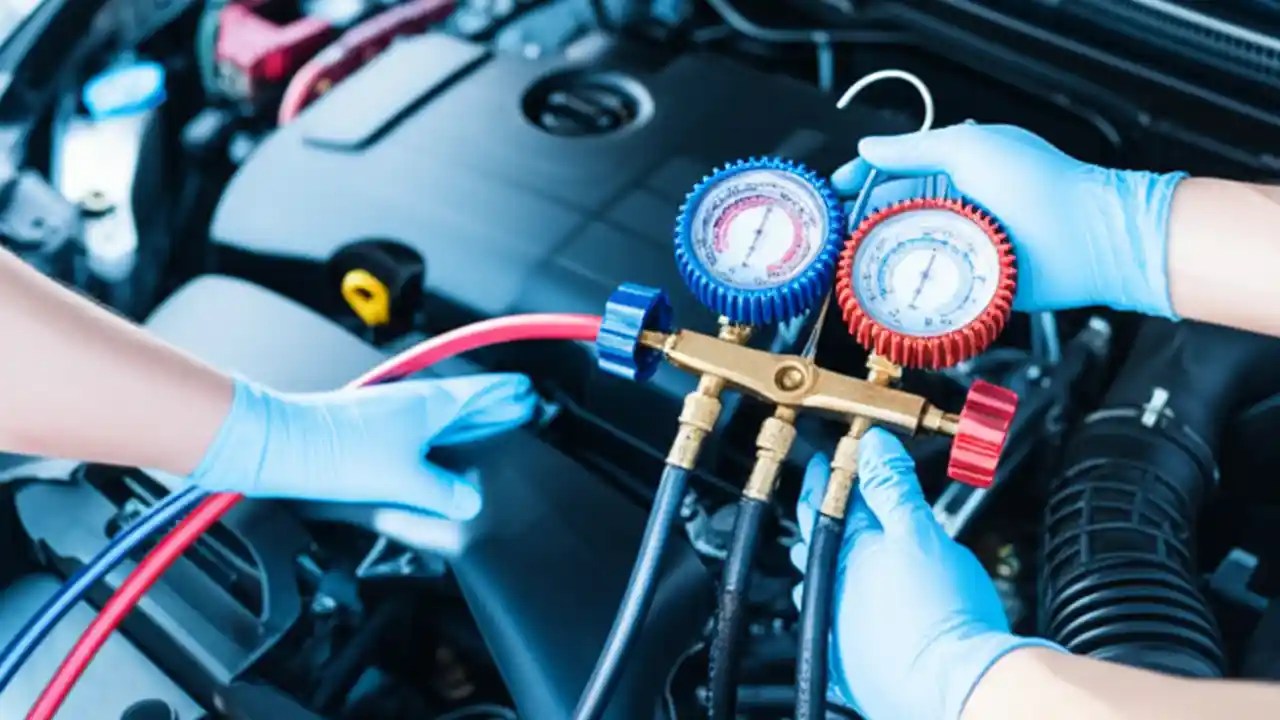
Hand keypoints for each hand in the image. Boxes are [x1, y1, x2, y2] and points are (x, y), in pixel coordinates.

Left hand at [189, 374, 536, 519]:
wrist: (276, 445)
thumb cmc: (333, 450)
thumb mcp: (403, 480)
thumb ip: (443, 493)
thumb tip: (470, 502)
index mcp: (431, 404)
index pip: (484, 393)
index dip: (510, 396)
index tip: (532, 395)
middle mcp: (412, 403)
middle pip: (464, 405)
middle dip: (493, 410)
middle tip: (520, 414)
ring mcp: (389, 416)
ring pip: (439, 419)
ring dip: (464, 427)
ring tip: (485, 440)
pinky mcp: (368, 433)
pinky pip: (416, 435)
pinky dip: (435, 444)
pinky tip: (433, 462)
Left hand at [791, 428, 1061, 719]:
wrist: (962, 686)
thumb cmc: (947, 616)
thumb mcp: (924, 533)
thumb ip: (894, 487)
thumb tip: (874, 446)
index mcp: (847, 555)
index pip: (828, 502)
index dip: (825, 477)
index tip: (821, 462)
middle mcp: (832, 593)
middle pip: (818, 544)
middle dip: (818, 517)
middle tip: (820, 497)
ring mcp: (837, 633)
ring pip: (818, 589)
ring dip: (823, 566)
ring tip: (825, 552)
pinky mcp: (850, 670)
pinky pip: (831, 636)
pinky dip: (836, 617)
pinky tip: (842, 617)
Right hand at [833, 123, 1186, 316]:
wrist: (1089, 239)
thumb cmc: (1042, 184)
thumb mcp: (969, 147)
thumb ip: (914, 148)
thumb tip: (868, 148)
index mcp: (955, 170)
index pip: (893, 172)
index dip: (858, 182)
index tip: (830, 195)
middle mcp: (956, 208)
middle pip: (893, 217)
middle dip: (861, 227)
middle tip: (833, 239)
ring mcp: (963, 247)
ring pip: (907, 255)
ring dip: (880, 262)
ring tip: (851, 269)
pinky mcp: (973, 284)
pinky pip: (933, 288)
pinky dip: (911, 291)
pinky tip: (889, 294)